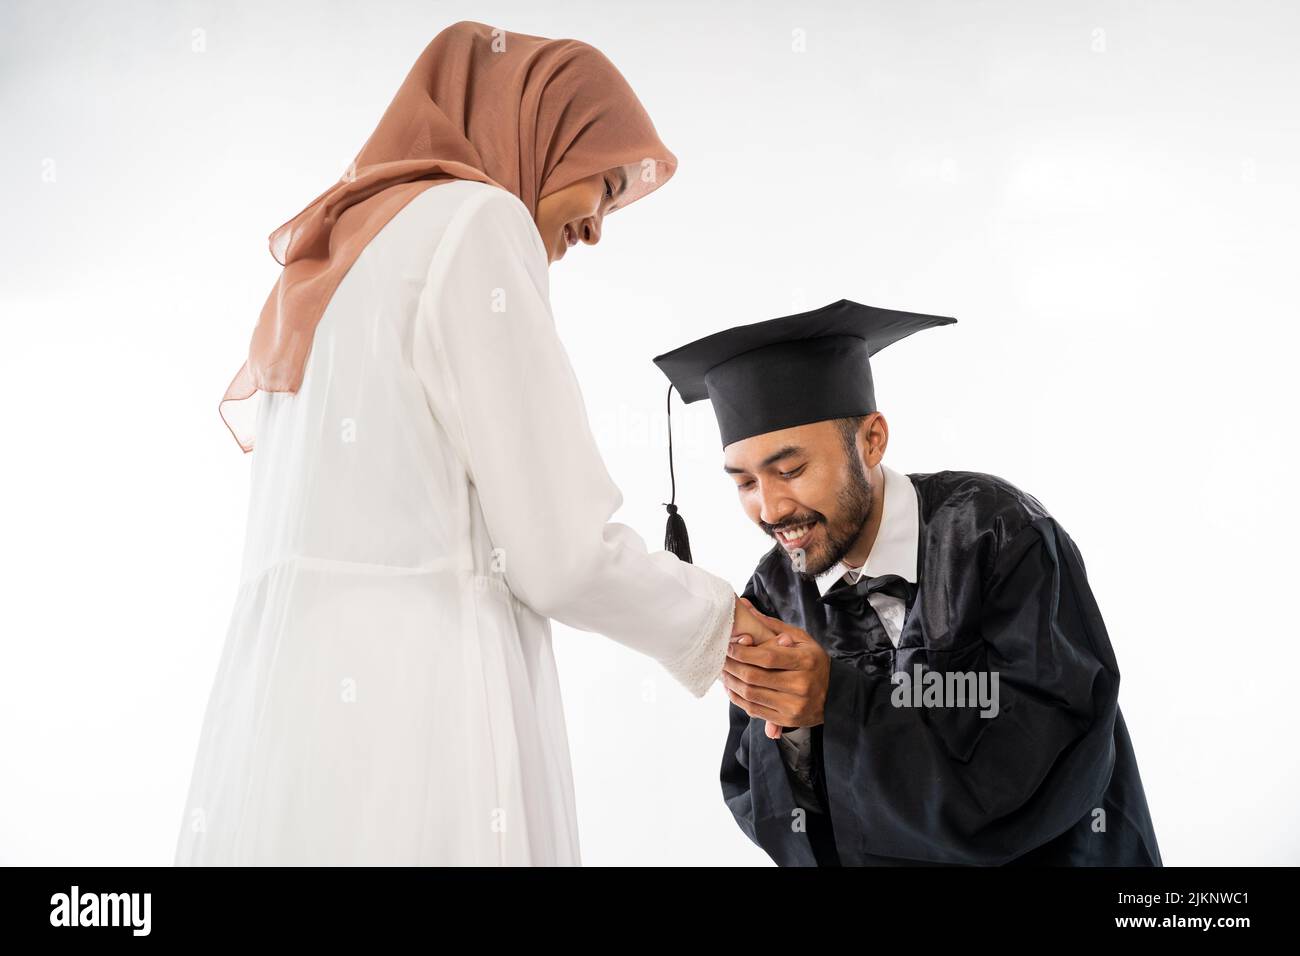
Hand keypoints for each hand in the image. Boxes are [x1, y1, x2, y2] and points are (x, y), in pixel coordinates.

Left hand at [724, 599, 828, 739]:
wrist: (836, 694)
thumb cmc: (813, 661)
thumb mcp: (801, 639)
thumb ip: (771, 625)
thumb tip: (745, 605)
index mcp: (805, 661)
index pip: (767, 657)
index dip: (743, 652)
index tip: (729, 646)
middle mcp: (801, 684)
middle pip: (755, 677)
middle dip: (732, 667)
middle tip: (720, 658)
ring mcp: (795, 705)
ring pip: (751, 695)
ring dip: (731, 683)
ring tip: (723, 672)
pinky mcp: (788, 719)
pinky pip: (755, 710)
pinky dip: (738, 699)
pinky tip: (732, 687)